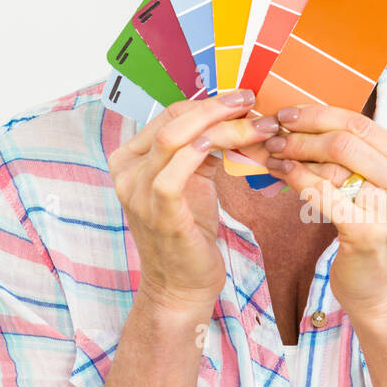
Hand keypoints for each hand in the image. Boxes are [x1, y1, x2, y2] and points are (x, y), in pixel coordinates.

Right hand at [107, 93, 279, 309]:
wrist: (181, 286)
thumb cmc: (189, 233)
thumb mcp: (192, 182)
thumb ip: (200, 150)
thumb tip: (232, 116)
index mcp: (131, 158)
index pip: (170, 114)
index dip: (208, 103)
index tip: (243, 100)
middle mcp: (127, 171)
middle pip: (173, 121)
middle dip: (219, 108)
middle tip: (254, 103)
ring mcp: (137, 192)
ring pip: (176, 139)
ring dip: (223, 128)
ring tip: (259, 127)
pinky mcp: (158, 213)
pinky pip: (173, 173)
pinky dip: (198, 153)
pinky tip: (224, 146)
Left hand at [262, 104, 386, 320]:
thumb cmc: (377, 236)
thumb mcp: (380, 190)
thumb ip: (358, 157)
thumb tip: (303, 120)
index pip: (361, 124)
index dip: (319, 114)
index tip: (288, 113)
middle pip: (345, 140)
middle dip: (302, 133)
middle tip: (273, 135)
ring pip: (332, 164)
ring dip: (294, 154)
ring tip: (272, 153)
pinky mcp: (368, 232)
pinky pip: (323, 193)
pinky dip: (297, 178)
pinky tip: (281, 173)